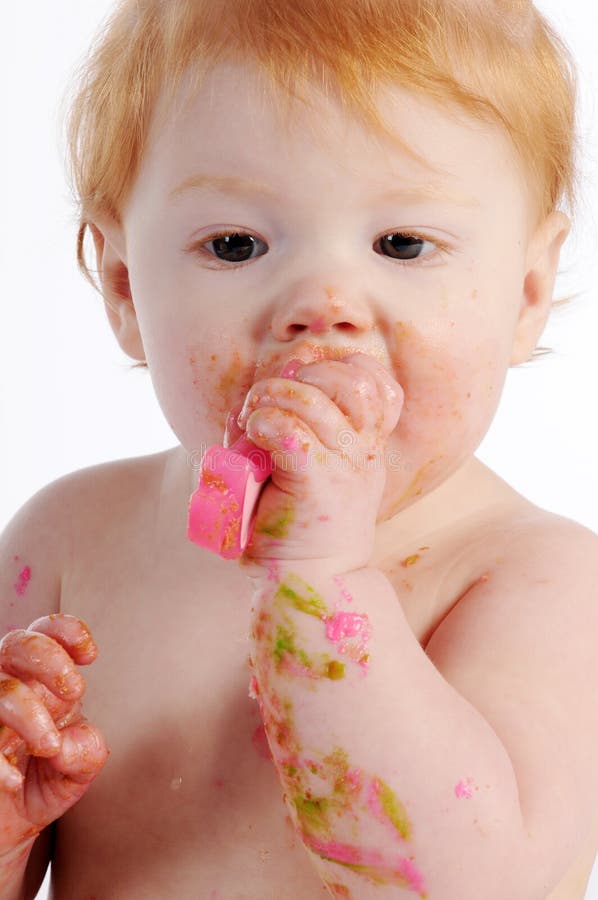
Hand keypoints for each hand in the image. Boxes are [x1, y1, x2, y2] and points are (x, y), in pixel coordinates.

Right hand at [0, 614, 108, 855]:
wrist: (8, 827)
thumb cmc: (44, 782)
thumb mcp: (78, 769)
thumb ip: (87, 751)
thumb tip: (66, 742)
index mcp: (41, 680)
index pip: (47, 632)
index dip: (67, 631)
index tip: (91, 656)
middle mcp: (9, 686)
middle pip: (17, 644)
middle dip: (49, 659)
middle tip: (76, 690)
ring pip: (2, 691)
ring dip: (30, 716)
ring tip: (49, 747)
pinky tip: (12, 781)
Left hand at [228, 352, 402, 568]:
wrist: (312, 587)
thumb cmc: (299, 533)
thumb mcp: (311, 477)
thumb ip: (296, 435)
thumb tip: (257, 397)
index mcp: (366, 448)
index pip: (377, 385)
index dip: (344, 370)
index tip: (309, 386)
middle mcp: (363, 454)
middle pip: (351, 381)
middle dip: (303, 376)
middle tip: (271, 401)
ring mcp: (344, 468)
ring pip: (313, 400)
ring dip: (274, 396)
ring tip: (254, 418)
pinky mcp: (316, 484)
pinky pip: (289, 430)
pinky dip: (263, 422)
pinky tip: (254, 435)